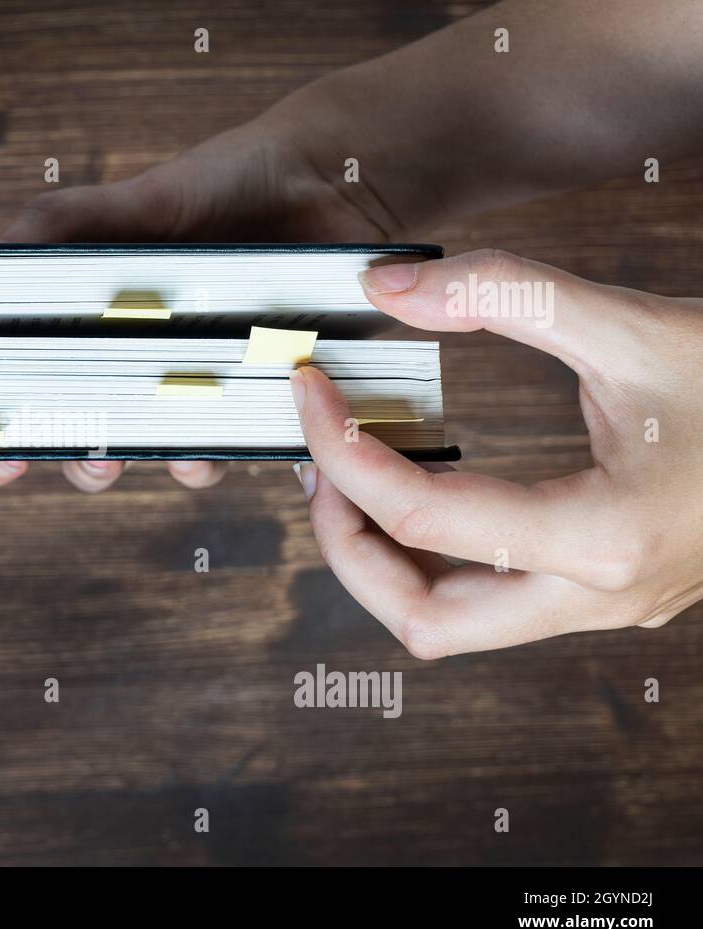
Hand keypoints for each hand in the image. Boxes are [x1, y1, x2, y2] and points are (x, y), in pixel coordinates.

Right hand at [0, 116, 392, 492]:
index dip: (9, 435)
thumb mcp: (136, 198)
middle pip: (96, 439)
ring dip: (168, 463)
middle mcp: (145, 365)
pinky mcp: (266, 391)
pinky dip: (244, 445)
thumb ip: (63, 223)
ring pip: (172, 449)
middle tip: (96, 461)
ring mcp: (204, 384)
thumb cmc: (219, 184)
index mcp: (98, 326)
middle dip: (86, 463)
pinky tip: (242, 432)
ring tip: (181, 453)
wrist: (322, 178)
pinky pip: (248, 439)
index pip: (35, 396)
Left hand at [293, 249, 702, 656]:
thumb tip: (386, 286)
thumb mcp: (638, 324)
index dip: (340, 450)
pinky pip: (490, 600)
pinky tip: (427, 483)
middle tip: (322, 459)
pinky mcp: (605, 591)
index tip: (307, 389)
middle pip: (422, 618)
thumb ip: (506, 293)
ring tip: (359, 471)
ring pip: (452, 625)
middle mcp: (598, 596)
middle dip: (348, 545)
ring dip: (386, 558)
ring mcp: (604, 605)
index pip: (422, 521)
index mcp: (605, 539)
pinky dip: (436, 553)